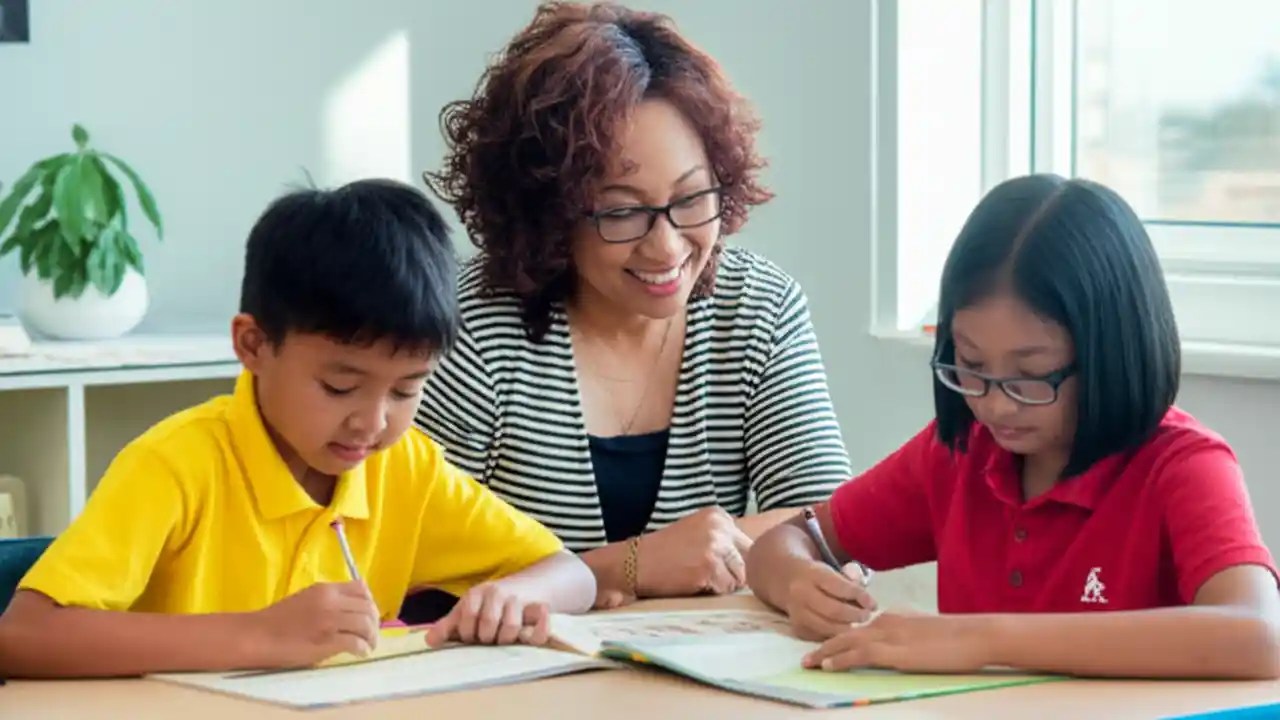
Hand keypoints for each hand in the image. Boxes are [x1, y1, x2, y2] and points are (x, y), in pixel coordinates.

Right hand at [247, 581, 379, 668]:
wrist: (257, 635)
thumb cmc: (277, 620)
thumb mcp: (306, 599)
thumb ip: (329, 600)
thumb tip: (353, 606)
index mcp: (326, 589)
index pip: (361, 589)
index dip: (369, 602)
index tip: (367, 615)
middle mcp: (331, 602)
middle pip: (368, 607)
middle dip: (374, 622)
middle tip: (371, 635)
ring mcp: (330, 621)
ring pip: (366, 624)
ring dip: (371, 637)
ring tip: (368, 646)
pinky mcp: (327, 641)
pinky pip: (356, 643)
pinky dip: (362, 649)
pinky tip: (360, 653)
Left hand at [426, 581, 550, 647]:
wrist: (529, 585)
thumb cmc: (493, 604)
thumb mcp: (469, 610)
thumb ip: (449, 626)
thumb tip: (429, 641)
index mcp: (475, 594)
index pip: (466, 618)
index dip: (468, 633)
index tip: (473, 636)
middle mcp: (496, 593)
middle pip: (488, 625)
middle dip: (488, 638)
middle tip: (490, 638)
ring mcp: (518, 600)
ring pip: (510, 628)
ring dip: (507, 639)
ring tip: (505, 638)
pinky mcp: (539, 607)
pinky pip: (541, 623)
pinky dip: (539, 632)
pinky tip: (530, 636)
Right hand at [635, 507, 752, 597]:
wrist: (634, 562)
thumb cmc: (665, 552)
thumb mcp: (698, 533)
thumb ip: (724, 540)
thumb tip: (759, 561)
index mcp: (719, 515)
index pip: (748, 545)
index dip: (734, 562)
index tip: (712, 564)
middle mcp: (720, 527)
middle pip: (748, 561)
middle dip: (733, 573)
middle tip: (706, 574)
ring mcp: (715, 547)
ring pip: (740, 578)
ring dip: (723, 584)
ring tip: (698, 577)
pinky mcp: (709, 568)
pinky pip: (725, 589)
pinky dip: (712, 592)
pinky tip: (692, 583)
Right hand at [785, 561, 876, 640]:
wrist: (786, 580)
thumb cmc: (817, 576)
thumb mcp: (831, 571)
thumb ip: (849, 584)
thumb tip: (868, 603)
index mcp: (812, 574)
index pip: (840, 587)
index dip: (859, 597)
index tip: (873, 604)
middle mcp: (801, 594)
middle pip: (833, 611)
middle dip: (855, 616)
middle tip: (868, 617)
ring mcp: (797, 613)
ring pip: (827, 628)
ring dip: (847, 629)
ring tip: (859, 626)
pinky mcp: (797, 628)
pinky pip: (821, 637)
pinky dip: (836, 636)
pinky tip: (846, 632)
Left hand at [802, 611, 991, 672]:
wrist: (976, 635)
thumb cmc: (959, 638)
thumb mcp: (926, 632)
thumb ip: (907, 636)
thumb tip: (898, 648)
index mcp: (893, 616)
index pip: (859, 627)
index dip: (840, 639)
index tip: (825, 649)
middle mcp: (886, 621)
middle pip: (846, 632)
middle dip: (824, 645)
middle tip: (806, 658)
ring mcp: (890, 635)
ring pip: (847, 641)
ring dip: (825, 653)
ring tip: (808, 664)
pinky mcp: (896, 651)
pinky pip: (860, 654)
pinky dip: (842, 659)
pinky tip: (829, 666)